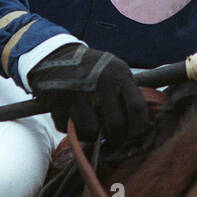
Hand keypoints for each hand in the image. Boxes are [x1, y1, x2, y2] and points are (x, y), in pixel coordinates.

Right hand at [27, 43, 150, 144]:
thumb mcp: (114, 70)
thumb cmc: (91, 68)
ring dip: (92, 136)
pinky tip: (72, 119)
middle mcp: (98, 81)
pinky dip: (71, 129)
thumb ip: (126, 92)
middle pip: (115, 124)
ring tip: (92, 130)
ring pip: (91, 131)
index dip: (138, 128)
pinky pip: (67, 128)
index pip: (137, 108)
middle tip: (114, 140)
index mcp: (118, 73)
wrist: (54, 55)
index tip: (134, 135)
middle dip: (116, 139)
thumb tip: (141, 125)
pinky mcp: (56, 102)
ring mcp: (75, 92)